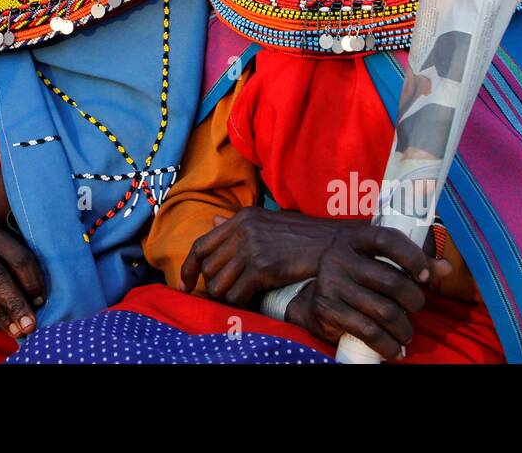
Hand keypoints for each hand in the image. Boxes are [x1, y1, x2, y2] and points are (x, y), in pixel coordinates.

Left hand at [180, 207, 364, 305]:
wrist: (335, 245)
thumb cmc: (305, 236)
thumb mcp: (268, 221)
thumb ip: (238, 224)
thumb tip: (213, 220)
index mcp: (241, 217)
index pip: (201, 245)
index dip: (189, 268)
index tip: (186, 284)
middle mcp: (242, 231)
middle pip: (208, 268)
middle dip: (214, 286)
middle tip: (228, 293)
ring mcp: (251, 249)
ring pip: (219, 285)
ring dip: (227, 297)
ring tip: (241, 297)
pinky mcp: (263, 268)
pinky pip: (237, 295)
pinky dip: (241, 304)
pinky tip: (253, 301)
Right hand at [284, 225, 451, 359]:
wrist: (316, 295)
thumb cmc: (357, 276)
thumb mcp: (377, 260)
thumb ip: (411, 261)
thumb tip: (445, 268)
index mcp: (354, 239)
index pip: (387, 239)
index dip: (412, 256)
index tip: (425, 277)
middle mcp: (339, 257)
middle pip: (391, 281)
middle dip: (414, 301)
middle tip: (416, 309)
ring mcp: (331, 283)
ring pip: (384, 311)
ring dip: (404, 328)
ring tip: (406, 333)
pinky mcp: (327, 309)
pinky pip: (369, 331)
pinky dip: (388, 345)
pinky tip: (394, 349)